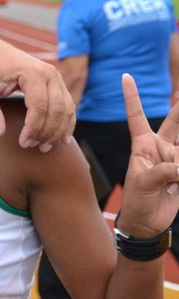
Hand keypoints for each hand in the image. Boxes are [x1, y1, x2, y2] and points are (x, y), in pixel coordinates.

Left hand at [0, 35, 74, 150]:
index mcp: (33, 73)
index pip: (39, 107)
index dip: (33, 128)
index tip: (22, 143)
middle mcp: (50, 74)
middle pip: (56, 110)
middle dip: (46, 132)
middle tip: (31, 146)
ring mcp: (57, 79)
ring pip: (66, 110)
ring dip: (58, 131)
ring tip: (44, 147)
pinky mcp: (58, 85)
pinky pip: (68, 107)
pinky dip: (67, 124)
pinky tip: (62, 139)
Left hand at [118, 73, 178, 239]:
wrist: (147, 222)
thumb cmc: (137, 200)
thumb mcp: (143, 183)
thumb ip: (163, 172)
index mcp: (142, 145)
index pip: (136, 116)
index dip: (132, 97)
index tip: (125, 76)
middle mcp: (161, 147)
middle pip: (175, 121)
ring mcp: (176, 158)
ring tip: (173, 179)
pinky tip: (178, 180)